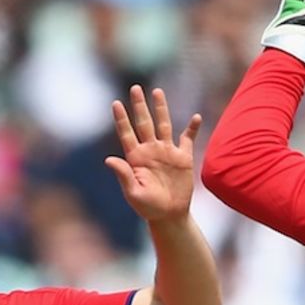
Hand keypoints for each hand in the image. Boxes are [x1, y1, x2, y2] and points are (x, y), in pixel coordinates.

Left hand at [105, 85, 201, 223]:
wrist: (169, 216)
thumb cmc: (148, 207)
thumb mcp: (133, 193)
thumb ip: (123, 175)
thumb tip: (108, 159)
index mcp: (136, 158)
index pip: (127, 134)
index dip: (121, 119)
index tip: (115, 103)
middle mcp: (150, 150)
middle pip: (144, 123)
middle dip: (140, 106)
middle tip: (135, 88)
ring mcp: (167, 152)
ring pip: (164, 125)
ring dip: (161, 109)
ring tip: (157, 92)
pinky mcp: (183, 158)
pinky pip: (188, 139)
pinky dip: (192, 128)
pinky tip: (196, 117)